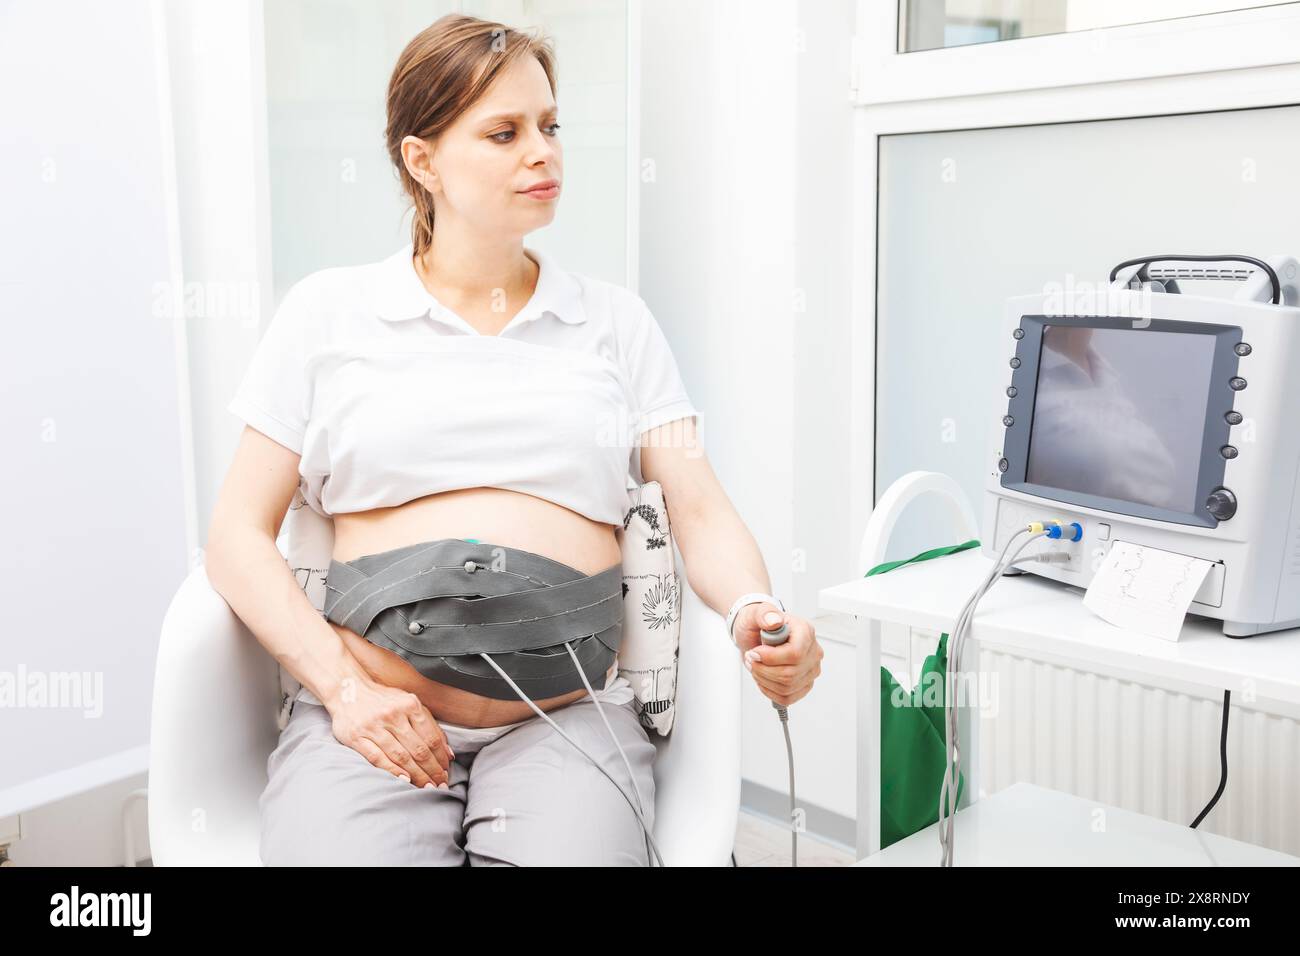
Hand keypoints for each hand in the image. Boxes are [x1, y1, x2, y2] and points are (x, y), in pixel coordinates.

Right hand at [325, 677, 453, 788]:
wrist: (348, 689)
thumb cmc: (383, 700)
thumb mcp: (409, 704)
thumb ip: (430, 726)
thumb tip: (448, 754)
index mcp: (410, 704)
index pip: (431, 737)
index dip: (441, 758)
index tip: (446, 771)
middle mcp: (393, 715)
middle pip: (418, 749)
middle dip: (432, 770)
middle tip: (440, 785)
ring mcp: (374, 726)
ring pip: (401, 756)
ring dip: (417, 775)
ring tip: (426, 786)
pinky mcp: (357, 737)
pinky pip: (378, 758)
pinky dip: (392, 770)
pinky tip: (404, 780)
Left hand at [731, 603, 821, 707]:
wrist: (755, 635)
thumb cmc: (757, 624)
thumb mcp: (755, 613)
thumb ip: (764, 614)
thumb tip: (774, 621)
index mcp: (805, 631)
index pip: (796, 654)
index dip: (771, 657)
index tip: (755, 652)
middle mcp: (812, 652)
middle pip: (790, 674)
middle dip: (762, 669)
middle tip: (751, 658)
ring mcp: (810, 670)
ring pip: (787, 687)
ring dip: (763, 679)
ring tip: (755, 666)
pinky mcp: (804, 685)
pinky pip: (787, 697)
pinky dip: (769, 690)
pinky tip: (764, 677)